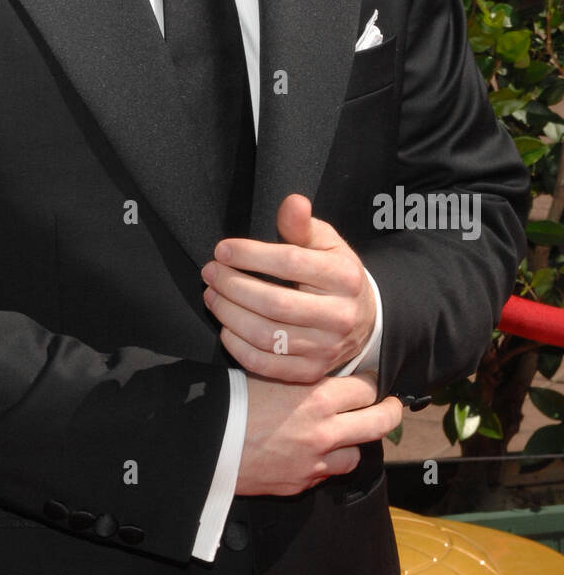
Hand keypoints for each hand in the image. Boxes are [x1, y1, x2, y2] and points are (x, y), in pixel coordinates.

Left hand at [201, 194, 376, 381]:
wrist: (364, 320)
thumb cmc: (335, 274)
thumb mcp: (326, 242)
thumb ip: (303, 224)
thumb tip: (292, 202)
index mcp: (344, 276)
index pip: (290, 262)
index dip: (250, 255)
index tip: (223, 250)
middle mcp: (339, 315)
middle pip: (274, 303)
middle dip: (233, 286)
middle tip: (210, 273)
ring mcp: (326, 348)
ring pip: (267, 336)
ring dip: (230, 315)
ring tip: (212, 296)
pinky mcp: (312, 372)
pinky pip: (267, 365)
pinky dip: (239, 347)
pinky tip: (226, 327)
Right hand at [237, 372, 401, 494]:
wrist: (206, 442)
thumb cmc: (232, 401)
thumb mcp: (270, 374)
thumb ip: (301, 376)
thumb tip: (319, 371)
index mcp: (318, 397)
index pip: (366, 388)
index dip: (369, 382)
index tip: (368, 381)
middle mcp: (324, 431)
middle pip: (379, 423)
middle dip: (390, 412)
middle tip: (392, 407)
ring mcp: (315, 462)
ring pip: (356, 456)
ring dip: (352, 444)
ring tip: (343, 435)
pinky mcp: (300, 483)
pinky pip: (325, 474)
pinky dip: (323, 464)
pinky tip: (310, 453)